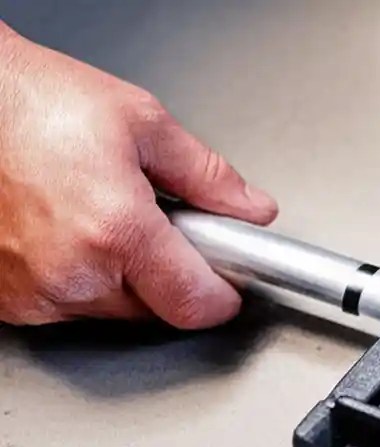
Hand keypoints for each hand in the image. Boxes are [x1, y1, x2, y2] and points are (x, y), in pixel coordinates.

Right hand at [0, 24, 276, 328]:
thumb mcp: (141, 122)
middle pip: (155, 307)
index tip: (228, 282)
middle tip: (149, 217)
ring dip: (117, 273)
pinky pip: (63, 304)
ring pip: (109, 308)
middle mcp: (71, 273)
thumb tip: (250, 210)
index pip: (194, 304)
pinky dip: (74, 275)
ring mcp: (32, 293)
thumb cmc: (31, 101)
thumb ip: (207, 176)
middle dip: (166, 271)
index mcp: (115, 231)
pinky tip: (60, 228)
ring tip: (94, 212)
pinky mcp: (5, 302)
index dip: (221, 294)